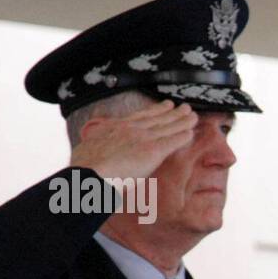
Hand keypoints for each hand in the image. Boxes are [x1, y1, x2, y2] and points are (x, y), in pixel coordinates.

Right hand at [69, 100, 196, 180]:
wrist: (88, 173)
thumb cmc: (84, 168)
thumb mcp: (86, 148)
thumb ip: (94, 146)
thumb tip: (88, 152)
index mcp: (115, 127)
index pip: (139, 117)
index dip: (155, 111)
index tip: (165, 105)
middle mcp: (131, 129)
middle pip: (157, 118)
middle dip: (172, 112)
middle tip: (184, 106)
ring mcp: (142, 138)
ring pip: (167, 127)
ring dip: (182, 121)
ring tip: (193, 115)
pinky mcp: (152, 150)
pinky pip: (172, 141)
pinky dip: (182, 136)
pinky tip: (191, 132)